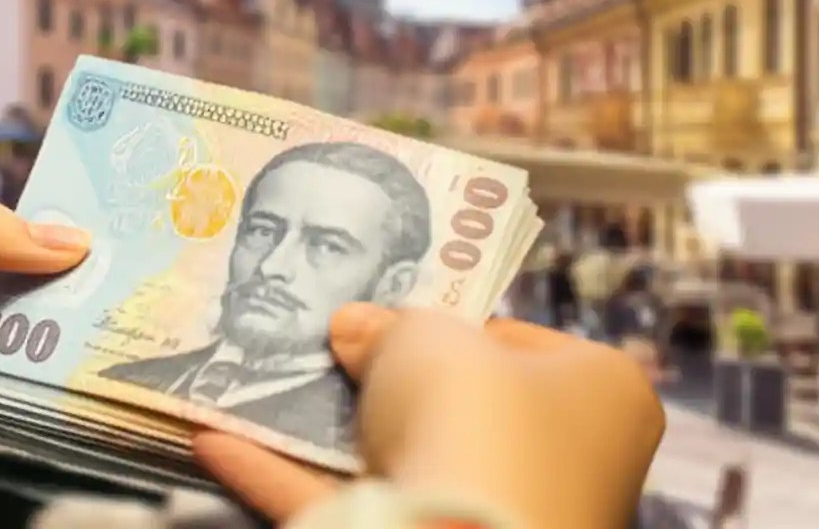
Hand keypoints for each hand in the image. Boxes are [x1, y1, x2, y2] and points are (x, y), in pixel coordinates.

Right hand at [194, 305, 665, 528]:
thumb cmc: (475, 422)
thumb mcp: (427, 338)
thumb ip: (387, 326)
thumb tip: (355, 331)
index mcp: (599, 393)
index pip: (520, 340)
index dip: (447, 319)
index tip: (386, 310)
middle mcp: (561, 461)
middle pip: (455, 402)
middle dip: (380, 375)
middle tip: (320, 342)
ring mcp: (491, 514)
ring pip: (396, 459)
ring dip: (324, 431)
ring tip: (259, 384)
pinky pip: (348, 505)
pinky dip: (285, 478)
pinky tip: (218, 443)